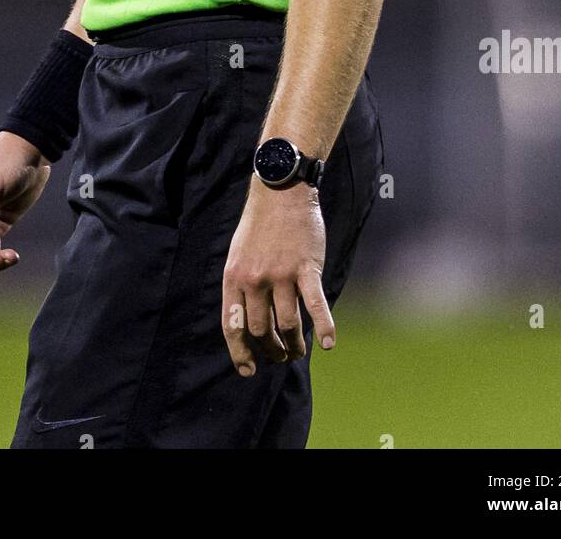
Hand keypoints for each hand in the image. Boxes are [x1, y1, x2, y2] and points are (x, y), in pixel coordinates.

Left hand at [222, 178, 334, 376]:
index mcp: (234, 277)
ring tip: (298, 351)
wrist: (280, 190)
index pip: (233, 326)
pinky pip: (315, 305)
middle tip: (280, 356)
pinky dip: (324, 327)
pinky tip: (327, 344)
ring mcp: (281, 274)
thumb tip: (247, 322)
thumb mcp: (238, 254)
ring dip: (294, 344)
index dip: (240, 353)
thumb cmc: (260, 224)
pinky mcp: (306, 268)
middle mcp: (255, 278)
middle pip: (262, 330)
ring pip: (288, 324)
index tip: (248, 370)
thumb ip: (241, 285)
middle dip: (271, 350)